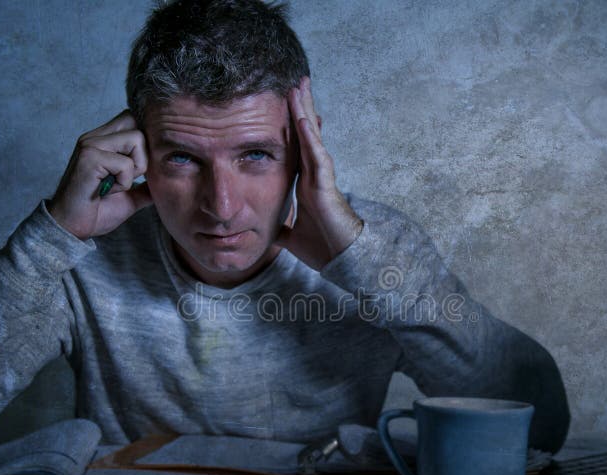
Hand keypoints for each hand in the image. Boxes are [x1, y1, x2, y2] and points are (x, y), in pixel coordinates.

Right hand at [47, 110, 151, 239]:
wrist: (72, 228)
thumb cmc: (96, 211)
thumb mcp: (129, 196)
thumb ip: (146, 185)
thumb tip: (168, 181)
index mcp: (103, 141)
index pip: (133, 118)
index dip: (146, 140)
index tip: (139, 168)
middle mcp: (95, 137)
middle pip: (138, 123)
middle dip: (145, 153)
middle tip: (129, 176)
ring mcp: (90, 144)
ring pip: (137, 139)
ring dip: (136, 168)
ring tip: (117, 184)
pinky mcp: (89, 157)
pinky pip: (126, 163)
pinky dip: (124, 183)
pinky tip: (108, 191)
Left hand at [276, 77, 362, 270]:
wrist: (340, 260)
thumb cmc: (323, 247)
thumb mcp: (291, 236)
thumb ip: (280, 227)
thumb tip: (266, 228)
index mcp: (305, 184)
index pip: (297, 148)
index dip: (293, 126)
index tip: (288, 105)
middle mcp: (314, 176)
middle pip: (305, 135)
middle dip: (300, 108)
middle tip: (296, 82)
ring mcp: (321, 178)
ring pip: (311, 139)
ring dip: (305, 113)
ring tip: (298, 88)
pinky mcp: (326, 186)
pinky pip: (317, 157)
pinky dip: (310, 139)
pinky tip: (305, 120)